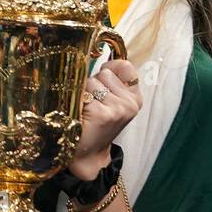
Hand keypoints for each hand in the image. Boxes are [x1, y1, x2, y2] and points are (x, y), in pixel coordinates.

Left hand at [70, 59, 140, 179]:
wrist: (86, 154)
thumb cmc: (95, 125)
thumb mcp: (111, 103)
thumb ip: (112, 81)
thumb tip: (103, 57)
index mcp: (135, 99)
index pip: (127, 67)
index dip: (111, 67)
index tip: (103, 78)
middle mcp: (130, 104)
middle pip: (104, 73)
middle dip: (92, 84)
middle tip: (91, 105)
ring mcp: (118, 108)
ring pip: (91, 81)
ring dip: (83, 93)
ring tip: (85, 111)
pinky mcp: (103, 113)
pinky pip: (82, 92)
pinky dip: (76, 101)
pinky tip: (80, 116)